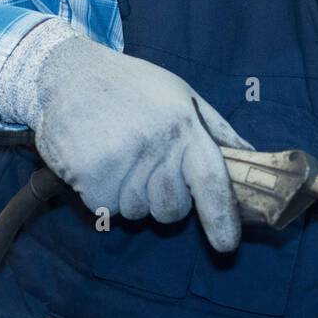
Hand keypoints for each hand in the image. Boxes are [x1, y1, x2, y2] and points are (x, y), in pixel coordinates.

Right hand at [0, 20, 250, 249]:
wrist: (68, 73)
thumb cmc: (132, 85)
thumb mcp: (181, 94)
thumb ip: (215, 129)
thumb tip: (249, 156)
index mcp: (184, 124)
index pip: (210, 180)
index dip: (221, 217)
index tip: (227, 245)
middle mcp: (155, 144)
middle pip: (172, 210)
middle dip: (164, 200)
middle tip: (149, 167)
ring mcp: (120, 161)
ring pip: (138, 213)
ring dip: (131, 196)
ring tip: (120, 156)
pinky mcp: (88, 175)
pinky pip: (107, 210)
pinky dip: (103, 195)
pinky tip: (98, 161)